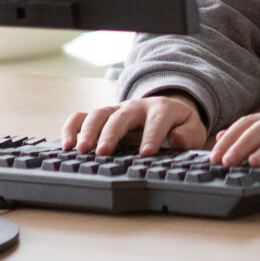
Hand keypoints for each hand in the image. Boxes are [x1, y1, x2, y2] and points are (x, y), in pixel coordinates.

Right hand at [64, 93, 207, 156]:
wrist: (167, 109)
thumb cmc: (178, 125)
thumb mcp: (193, 129)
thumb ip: (189, 134)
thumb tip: (178, 139)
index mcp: (161, 109)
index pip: (156, 121)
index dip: (151, 136)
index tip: (146, 154)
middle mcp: (136, 106)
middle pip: (121, 116)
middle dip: (111, 133)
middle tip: (103, 152)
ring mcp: (116, 109)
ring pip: (99, 114)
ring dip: (88, 131)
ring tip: (81, 151)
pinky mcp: (102, 115)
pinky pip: (82, 116)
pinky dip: (71, 128)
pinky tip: (66, 145)